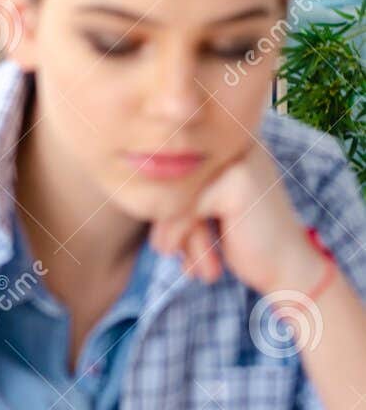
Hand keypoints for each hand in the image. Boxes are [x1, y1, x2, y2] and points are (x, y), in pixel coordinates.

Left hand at [147, 141, 322, 298]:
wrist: (288, 270)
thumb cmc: (241, 238)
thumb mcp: (199, 208)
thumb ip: (170, 188)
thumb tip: (121, 178)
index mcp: (220, 140)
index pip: (164, 166)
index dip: (160, 206)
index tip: (169, 237)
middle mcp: (229, 139)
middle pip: (165, 179)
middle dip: (164, 221)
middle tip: (175, 253)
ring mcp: (234, 158)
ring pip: (170, 195)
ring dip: (170, 234)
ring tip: (187, 260)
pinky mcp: (234, 183)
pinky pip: (183, 210)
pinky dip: (182, 241)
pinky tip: (202, 265)